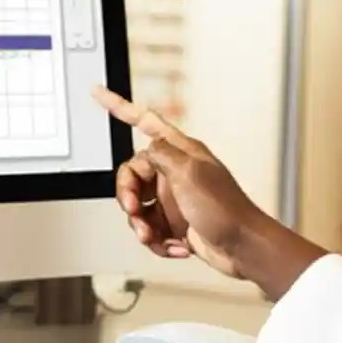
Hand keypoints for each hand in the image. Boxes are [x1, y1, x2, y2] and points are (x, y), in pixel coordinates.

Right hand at [92, 87, 266, 278]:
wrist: (243, 249)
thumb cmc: (226, 211)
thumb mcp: (189, 173)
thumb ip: (160, 154)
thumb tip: (145, 149)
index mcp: (180, 152)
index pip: (144, 121)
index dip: (119, 106)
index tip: (98, 93)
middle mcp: (175, 172)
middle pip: (132, 174)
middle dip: (128, 196)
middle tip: (135, 210)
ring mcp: (175, 198)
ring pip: (138, 207)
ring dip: (142, 225)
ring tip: (154, 236)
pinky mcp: (176, 223)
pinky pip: (150, 229)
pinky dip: (158, 241)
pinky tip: (175, 246)